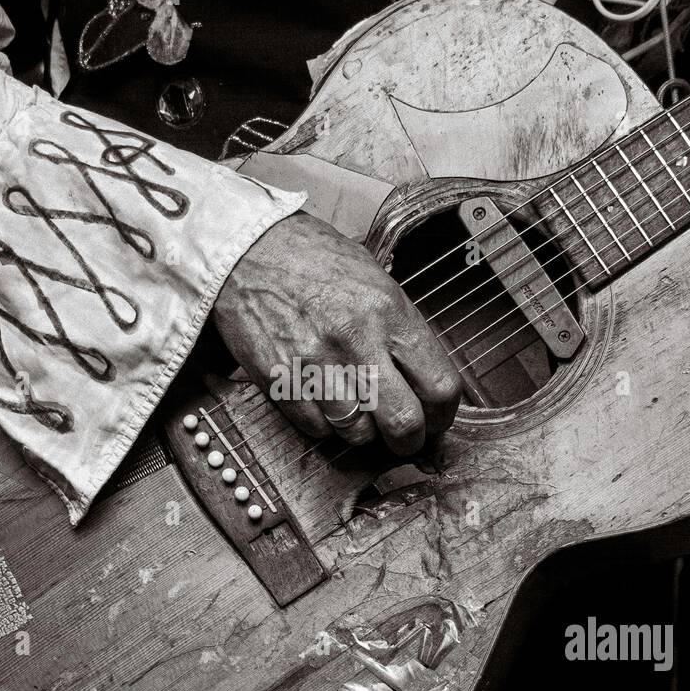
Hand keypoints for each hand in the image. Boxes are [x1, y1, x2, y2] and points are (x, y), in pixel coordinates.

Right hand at [212, 212, 461, 453]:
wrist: (247, 250)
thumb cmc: (313, 261)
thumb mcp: (375, 281)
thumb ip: (401, 331)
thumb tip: (424, 380)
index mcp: (388, 312)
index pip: (439, 385)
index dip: (443, 414)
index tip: (435, 418)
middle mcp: (356, 340)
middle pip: (403, 421)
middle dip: (408, 440)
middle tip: (403, 438)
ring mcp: (316, 363)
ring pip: (357, 433)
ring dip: (362, 432)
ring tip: (357, 413)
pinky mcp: (280, 380)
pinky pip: (316, 428)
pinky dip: (324, 425)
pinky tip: (323, 402)